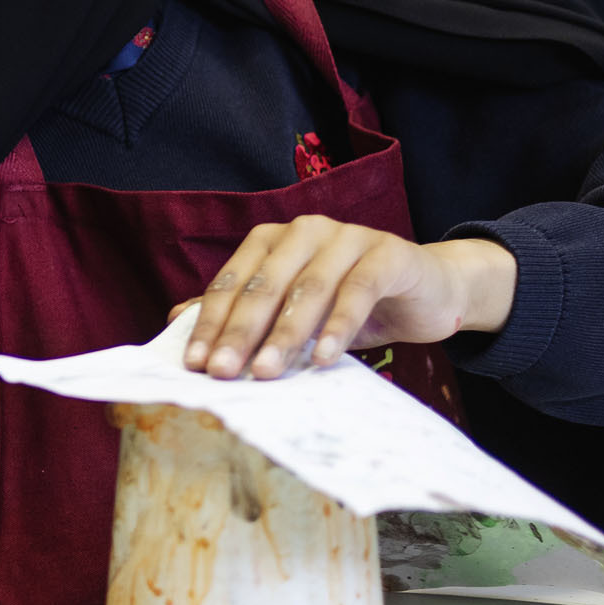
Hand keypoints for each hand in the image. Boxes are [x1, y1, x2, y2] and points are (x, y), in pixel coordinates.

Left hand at [180, 218, 516, 379]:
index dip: (211, 324)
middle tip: (223, 374)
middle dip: (241, 332)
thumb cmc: (350, 305)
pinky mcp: (388, 253)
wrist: (426, 293)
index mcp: (273, 239)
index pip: (232, 282)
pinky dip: (339, 324)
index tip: (195, 366)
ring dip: (285, 334)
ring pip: (308, 287)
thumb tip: (176, 319)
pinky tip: (324, 358)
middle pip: (265, 285)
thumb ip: (243, 312)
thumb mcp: (294, 313)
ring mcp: (348, 237)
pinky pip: (358, 289)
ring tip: (267, 373)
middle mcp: (305, 230)